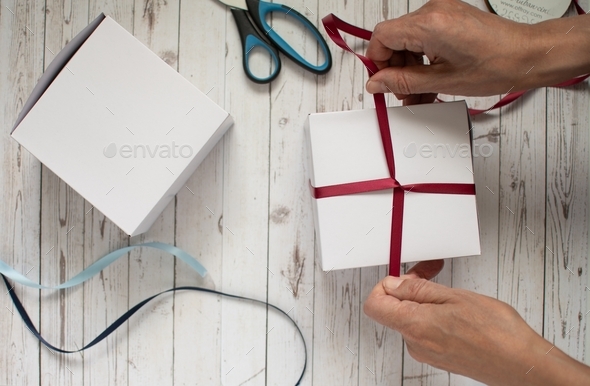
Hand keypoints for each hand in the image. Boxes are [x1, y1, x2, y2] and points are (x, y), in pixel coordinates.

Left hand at [364, 261, 589, 384]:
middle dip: (409, 287)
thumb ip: (417, 290)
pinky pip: (424, 330)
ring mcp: (426, 353)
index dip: (384, 285)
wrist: (522, 363)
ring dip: (424, 300)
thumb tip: (393, 285)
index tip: (402, 275)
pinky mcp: (438, 357)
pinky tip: (455, 310)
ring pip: (411, 318)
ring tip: (450, 292)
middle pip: (394, 309)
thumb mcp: (454, 296)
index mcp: (414, 326)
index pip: (374, 305)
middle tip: (430, 273)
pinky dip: (433, 315)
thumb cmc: (497, 332)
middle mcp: (415, 343)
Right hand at [365, 0, 589, 98]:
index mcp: (429, 24)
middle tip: (403, 92)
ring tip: (419, 92)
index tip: (382, 81)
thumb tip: (377, 83)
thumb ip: (402, 82)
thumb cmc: (496, 65)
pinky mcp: (450, 17)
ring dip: (409, 67)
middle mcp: (434, 11)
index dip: (377, 61)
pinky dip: (422, 58)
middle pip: (394, 38)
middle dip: (395, 68)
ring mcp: (442, 11)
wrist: (527, 55)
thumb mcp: (441, 82)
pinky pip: (424, 37)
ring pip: (408, 40)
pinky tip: (429, 80)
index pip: (382, 36)